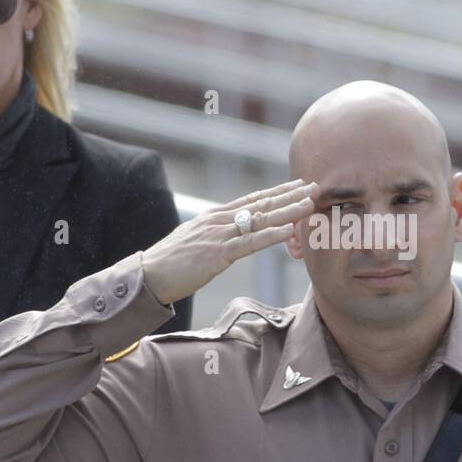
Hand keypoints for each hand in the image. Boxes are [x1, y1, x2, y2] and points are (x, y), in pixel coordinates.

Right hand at [140, 179, 317, 304]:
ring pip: (260, 220)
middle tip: (314, 186)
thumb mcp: (195, 242)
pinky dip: (271, 235)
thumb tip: (230, 235)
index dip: (277, 192)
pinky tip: (289, 231)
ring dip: (288, 211)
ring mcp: (218, 235)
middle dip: (289, 195)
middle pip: (261, 204)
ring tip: (309, 204)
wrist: (147, 276)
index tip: (297, 185)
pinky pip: (249, 243)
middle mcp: (219, 220)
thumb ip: (214, 236)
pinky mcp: (217, 254)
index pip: (252, 200)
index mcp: (214, 217)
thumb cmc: (169, 263)